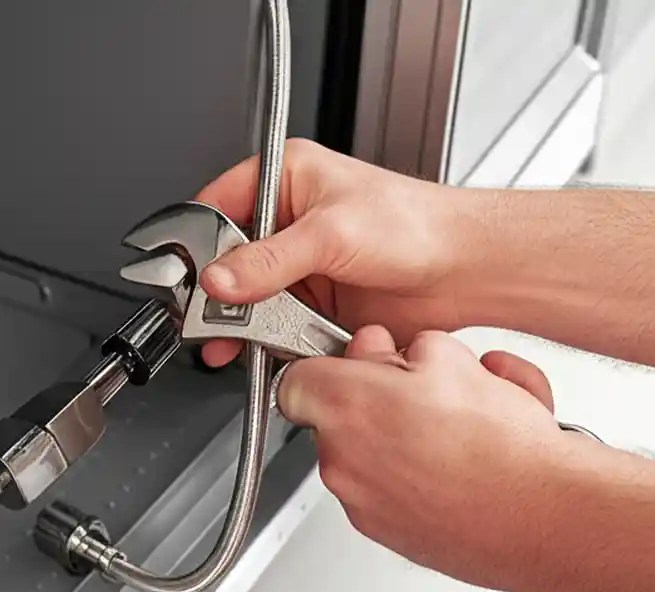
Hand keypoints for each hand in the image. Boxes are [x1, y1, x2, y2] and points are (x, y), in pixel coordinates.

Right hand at [194, 139, 486, 366]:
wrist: (464, 270)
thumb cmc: (415, 225)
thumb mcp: (332, 234)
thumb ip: (269, 261)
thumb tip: (219, 280)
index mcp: (287, 178)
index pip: (218, 206)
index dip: (198, 243)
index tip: (190, 278)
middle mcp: (289, 220)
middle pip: (228, 260)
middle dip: (219, 293)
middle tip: (210, 319)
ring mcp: (302, 264)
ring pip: (251, 298)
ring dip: (245, 323)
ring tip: (237, 343)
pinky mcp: (316, 301)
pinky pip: (278, 324)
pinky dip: (272, 340)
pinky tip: (271, 349)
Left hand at [279, 326, 592, 591]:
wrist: (545, 519)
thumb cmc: (503, 447)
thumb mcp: (451, 359)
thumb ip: (407, 348)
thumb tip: (400, 352)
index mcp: (345, 409)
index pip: (301, 377)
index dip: (343, 360)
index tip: (371, 358)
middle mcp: (342, 463)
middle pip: (345, 413)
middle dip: (388, 396)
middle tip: (440, 389)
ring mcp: (364, 506)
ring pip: (379, 451)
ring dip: (418, 433)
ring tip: (476, 427)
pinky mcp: (392, 536)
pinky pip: (401, 489)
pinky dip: (432, 472)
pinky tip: (478, 460)